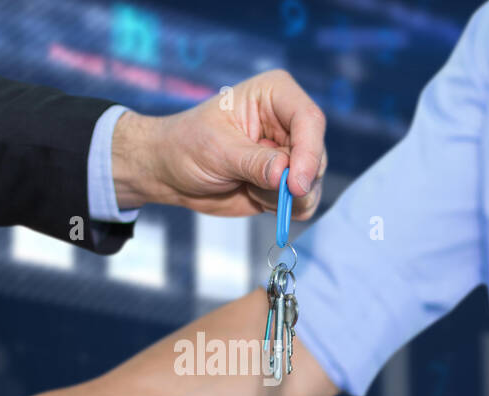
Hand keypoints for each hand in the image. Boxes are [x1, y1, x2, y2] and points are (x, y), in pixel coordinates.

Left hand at [112, 70, 327, 218]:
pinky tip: (255, 196)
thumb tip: (285, 175)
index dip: (309, 152)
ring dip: (284, 196)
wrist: (171, 172)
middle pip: (317, 154)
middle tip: (260, 190)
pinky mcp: (287, 181)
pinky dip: (282, 208)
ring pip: (313, 182)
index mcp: (275, 95)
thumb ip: (254, 162)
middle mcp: (289, 121)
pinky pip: (304, 202)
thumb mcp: (217, 150)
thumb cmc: (187, 145)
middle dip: (295, 181)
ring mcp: (291, 153)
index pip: (309, 119)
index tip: (296, 184)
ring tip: (248, 186)